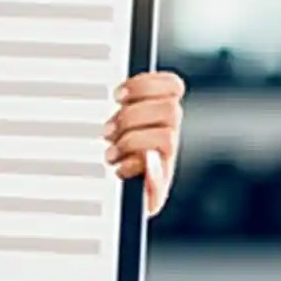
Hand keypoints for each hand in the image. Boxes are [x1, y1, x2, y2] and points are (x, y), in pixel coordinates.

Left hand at [105, 71, 185, 216]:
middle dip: (134, 117)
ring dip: (134, 142)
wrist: (116, 195)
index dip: (146, 85)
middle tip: (108, 130)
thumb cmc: (113, 150)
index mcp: (160, 112)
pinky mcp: (160, 182)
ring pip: (167, 137)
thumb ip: (123, 106)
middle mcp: (169, 132)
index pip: (172, 86)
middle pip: (169, 110)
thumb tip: (120, 92)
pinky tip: (122, 168)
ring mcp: (167, 157)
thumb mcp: (113, 125)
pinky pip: (161, 175)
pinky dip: (141, 168)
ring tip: (112, 151)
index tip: (118, 95)